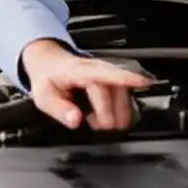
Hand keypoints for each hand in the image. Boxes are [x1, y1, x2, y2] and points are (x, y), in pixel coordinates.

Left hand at [21, 38, 154, 130]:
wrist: (49, 60)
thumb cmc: (48, 78)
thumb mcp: (43, 96)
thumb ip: (59, 109)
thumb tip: (75, 120)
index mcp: (76, 70)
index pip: (102, 73)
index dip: (124, 78)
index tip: (143, 82)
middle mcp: (95, 67)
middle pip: (116, 86)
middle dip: (116, 109)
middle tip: (105, 126)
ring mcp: (106, 70)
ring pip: (124, 89)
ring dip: (121, 110)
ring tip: (107, 123)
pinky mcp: (114, 76)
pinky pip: (126, 90)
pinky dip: (125, 106)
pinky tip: (118, 116)